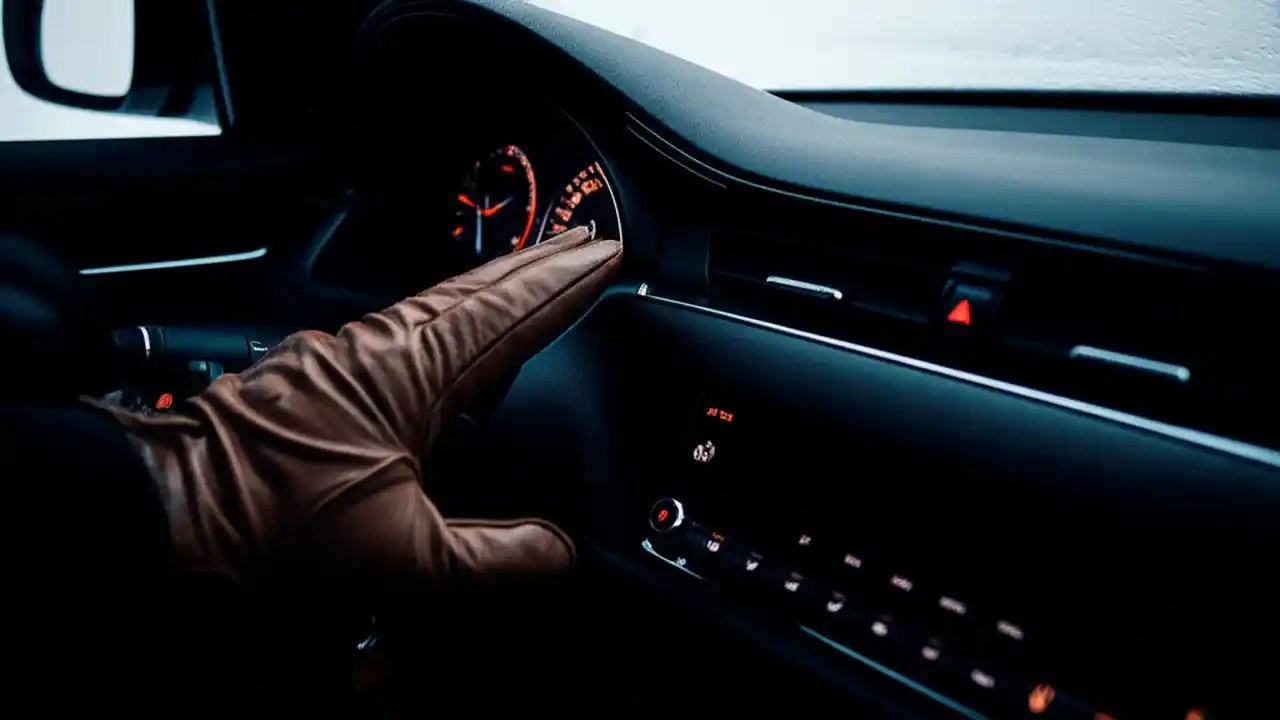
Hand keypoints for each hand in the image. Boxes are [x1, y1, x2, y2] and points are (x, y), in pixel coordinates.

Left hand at [97, 227, 619, 586]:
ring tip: (532, 280)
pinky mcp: (314, 386)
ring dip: (492, 289)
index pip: (510, 309)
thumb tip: (562, 560)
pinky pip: (402, 335)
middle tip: (582, 239)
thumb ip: (497, 561)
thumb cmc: (259, 528)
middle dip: (536, 263)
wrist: (153, 522)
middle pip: (475, 288)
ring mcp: (340, 362)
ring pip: (437, 307)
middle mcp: (375, 350)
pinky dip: (447, 324)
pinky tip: (452, 350)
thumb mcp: (401, 560)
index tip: (607, 252)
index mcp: (408, 369)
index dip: (565, 280)